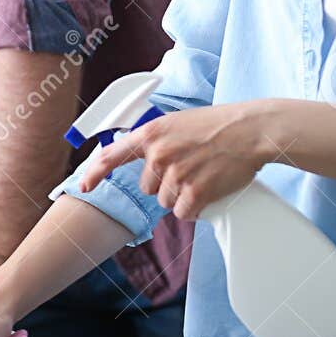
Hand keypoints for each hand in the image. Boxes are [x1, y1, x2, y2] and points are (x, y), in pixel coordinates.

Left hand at [78, 100, 276, 218]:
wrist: (250, 131)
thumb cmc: (217, 125)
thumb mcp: (177, 123)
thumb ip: (156, 140)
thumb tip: (141, 160)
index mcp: (151, 134)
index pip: (112, 155)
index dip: (95, 173)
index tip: (85, 187)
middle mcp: (159, 154)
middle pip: (148, 187)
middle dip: (166, 183)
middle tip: (190, 167)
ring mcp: (176, 174)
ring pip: (166, 202)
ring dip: (182, 195)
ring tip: (203, 174)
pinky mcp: (195, 193)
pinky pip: (184, 213)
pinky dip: (195, 208)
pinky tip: (208, 191)